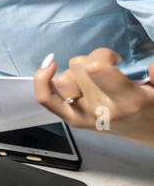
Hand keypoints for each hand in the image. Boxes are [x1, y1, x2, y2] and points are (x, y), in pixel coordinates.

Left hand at [34, 48, 153, 146]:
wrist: (149, 131)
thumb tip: (150, 66)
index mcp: (127, 101)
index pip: (96, 68)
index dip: (103, 54)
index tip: (115, 59)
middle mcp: (102, 110)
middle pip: (78, 66)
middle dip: (92, 60)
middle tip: (107, 71)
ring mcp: (83, 117)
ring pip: (62, 77)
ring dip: (75, 73)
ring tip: (93, 80)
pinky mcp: (72, 120)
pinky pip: (45, 98)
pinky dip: (42, 80)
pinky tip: (49, 65)